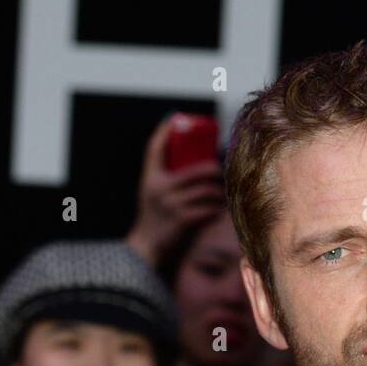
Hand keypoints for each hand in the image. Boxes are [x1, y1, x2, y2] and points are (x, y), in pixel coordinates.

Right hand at [125, 115, 225, 265]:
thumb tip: (192, 164)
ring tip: (219, 195)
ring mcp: (171, 204)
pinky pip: (208, 209)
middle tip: (218, 171)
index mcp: (150, 180)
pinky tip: (216, 211)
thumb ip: (167, 180)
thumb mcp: (153, 195)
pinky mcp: (182, 219)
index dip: (163, 130)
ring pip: (207, 190)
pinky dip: (215, 210)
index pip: (154, 148)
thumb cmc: (154, 219)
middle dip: (214, 170)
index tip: (174, 118)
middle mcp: (159, 188)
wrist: (146, 247)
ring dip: (217, 193)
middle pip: (197, 169)